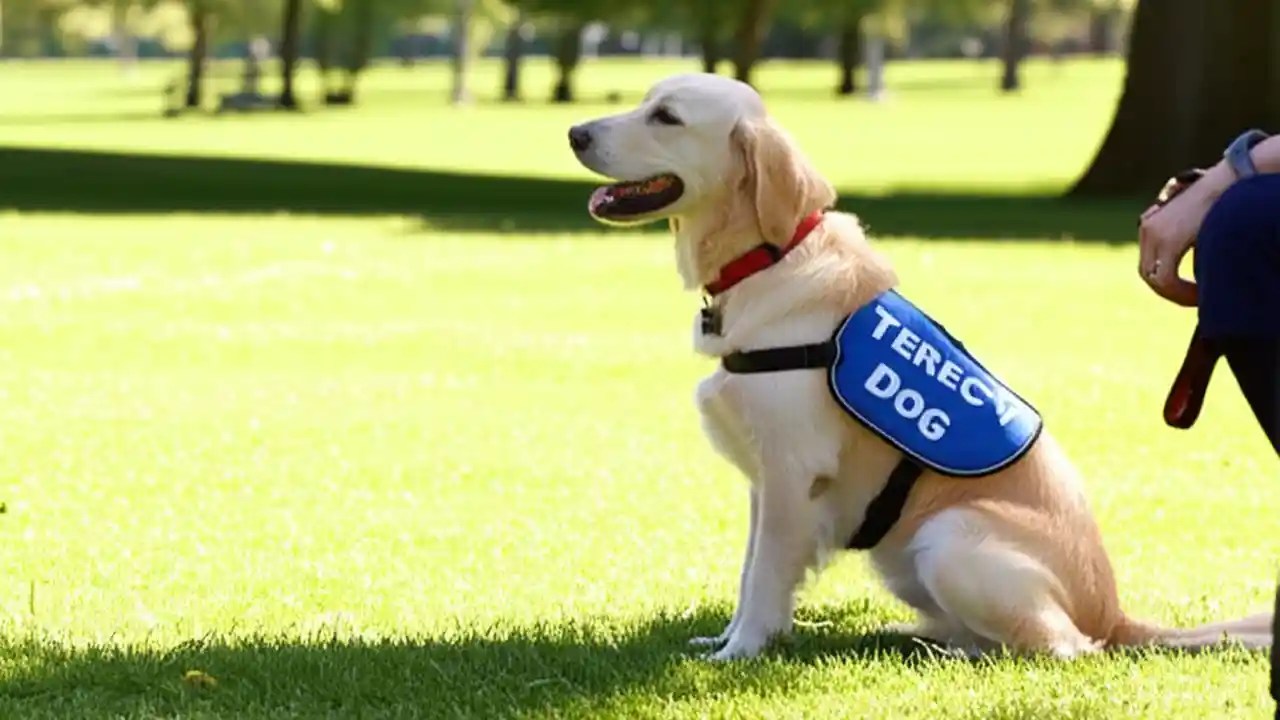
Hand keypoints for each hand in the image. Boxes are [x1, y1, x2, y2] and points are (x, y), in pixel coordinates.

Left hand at [1138, 178, 1215, 306]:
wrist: (1230, 180)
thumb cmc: (1221, 201)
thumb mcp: (1196, 225)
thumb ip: (1186, 242)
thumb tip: (1195, 271)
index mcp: (1151, 222)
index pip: (1148, 263)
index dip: (1164, 282)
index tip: (1187, 290)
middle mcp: (1147, 227)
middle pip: (1147, 273)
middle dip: (1168, 291)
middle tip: (1192, 299)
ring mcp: (1155, 233)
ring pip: (1155, 279)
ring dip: (1175, 294)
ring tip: (1199, 299)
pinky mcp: (1168, 240)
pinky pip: (1166, 278)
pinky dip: (1180, 292)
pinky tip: (1200, 295)